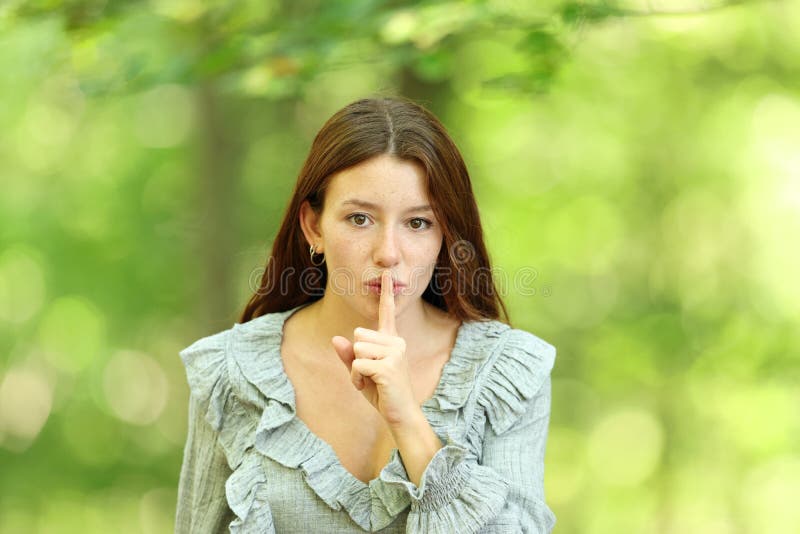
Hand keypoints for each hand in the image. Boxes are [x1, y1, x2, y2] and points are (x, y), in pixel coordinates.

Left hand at [331, 270, 416, 425]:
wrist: (400, 414)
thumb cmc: (382, 392)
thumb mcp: (360, 372)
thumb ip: (348, 356)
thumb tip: (335, 338)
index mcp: (391, 340)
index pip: (386, 313)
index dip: (386, 293)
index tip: (388, 274)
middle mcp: (396, 342)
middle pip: (358, 335)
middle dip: (356, 357)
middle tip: (370, 374)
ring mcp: (394, 353)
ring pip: (356, 349)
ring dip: (355, 369)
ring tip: (371, 381)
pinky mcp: (388, 366)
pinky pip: (357, 365)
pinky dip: (356, 379)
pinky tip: (369, 386)